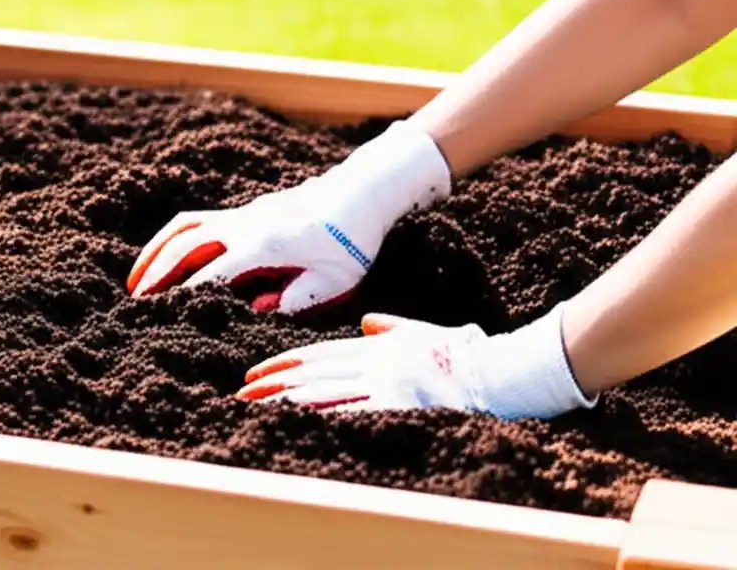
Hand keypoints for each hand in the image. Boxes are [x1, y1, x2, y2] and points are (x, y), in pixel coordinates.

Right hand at [126, 121, 450, 312]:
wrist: (360, 194)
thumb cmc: (351, 241)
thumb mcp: (334, 280)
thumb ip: (296, 299)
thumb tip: (258, 309)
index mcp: (266, 244)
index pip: (214, 272)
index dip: (186, 294)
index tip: (164, 315)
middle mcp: (246, 225)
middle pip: (186, 244)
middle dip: (157, 271)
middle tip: (135, 300)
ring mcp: (241, 215)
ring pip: (184, 227)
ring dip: (156, 251)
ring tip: (137, 278)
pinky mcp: (243, 212)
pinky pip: (196, 222)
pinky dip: (171, 238)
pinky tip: (163, 257)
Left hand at [237, 306, 597, 419]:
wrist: (501, 369)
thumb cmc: (464, 352)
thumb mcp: (422, 333)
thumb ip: (391, 328)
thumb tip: (367, 323)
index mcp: (376, 347)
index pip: (318, 353)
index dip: (283, 362)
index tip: (255, 371)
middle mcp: (375, 362)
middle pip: (313, 372)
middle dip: (273, 384)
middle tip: (241, 393)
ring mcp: (387, 383)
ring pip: (325, 390)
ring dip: (287, 400)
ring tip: (257, 407)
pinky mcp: (401, 404)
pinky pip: (355, 410)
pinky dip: (324, 415)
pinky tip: (298, 419)